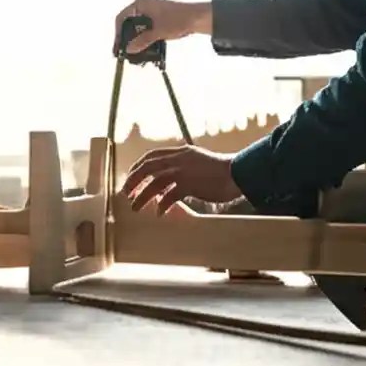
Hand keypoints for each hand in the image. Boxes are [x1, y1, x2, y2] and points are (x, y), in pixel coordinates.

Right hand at [113, 0, 211, 55]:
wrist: (198, 18)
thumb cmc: (177, 20)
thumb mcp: (158, 32)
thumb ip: (142, 41)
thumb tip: (128, 50)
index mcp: (140, 4)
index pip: (121, 19)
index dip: (117, 34)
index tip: (117, 48)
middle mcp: (143, 5)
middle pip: (128, 23)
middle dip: (126, 39)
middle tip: (123, 53)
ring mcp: (150, 11)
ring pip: (136, 27)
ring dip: (135, 40)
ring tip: (133, 54)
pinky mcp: (156, 18)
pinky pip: (145, 29)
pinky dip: (143, 38)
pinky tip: (143, 49)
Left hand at [119, 145, 243, 215]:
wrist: (239, 173)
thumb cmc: (222, 172)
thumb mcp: (198, 163)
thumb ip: (183, 169)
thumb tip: (167, 186)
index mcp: (181, 152)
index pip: (151, 156)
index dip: (138, 167)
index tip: (131, 177)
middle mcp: (179, 159)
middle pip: (147, 167)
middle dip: (134, 180)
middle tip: (126, 194)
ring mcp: (184, 170)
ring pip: (154, 182)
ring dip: (142, 195)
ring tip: (135, 207)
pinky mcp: (190, 184)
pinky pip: (170, 196)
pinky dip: (162, 205)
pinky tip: (159, 213)